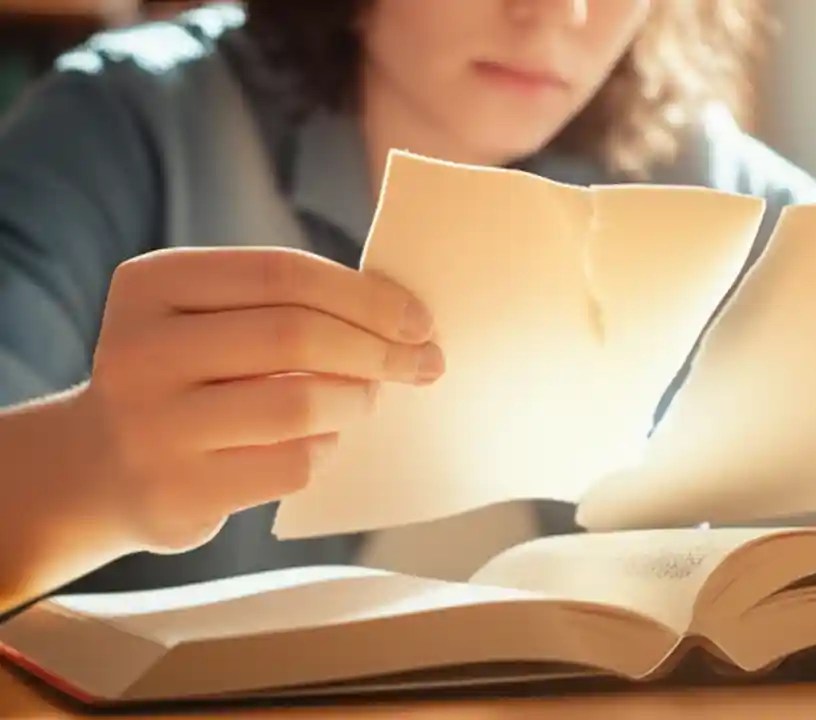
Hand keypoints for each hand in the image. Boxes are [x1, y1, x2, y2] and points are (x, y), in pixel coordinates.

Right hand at [71, 247, 443, 553]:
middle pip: (294, 335)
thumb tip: (405, 319)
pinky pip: (290, 464)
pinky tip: (321, 442)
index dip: (364, 296)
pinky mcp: (177, 493)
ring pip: (299, 403)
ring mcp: (151, 426)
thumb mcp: (211, 318)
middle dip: (378, 349)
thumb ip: (287, 305)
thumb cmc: (189, 377)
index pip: (281, 274)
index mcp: (153, 284)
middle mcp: (139, 350)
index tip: (419, 320)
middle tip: (423, 363)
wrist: (99, 467)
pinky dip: (326, 449)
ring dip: (356, 400)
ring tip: (366, 399)